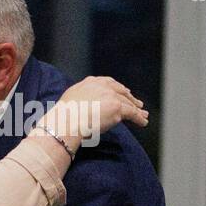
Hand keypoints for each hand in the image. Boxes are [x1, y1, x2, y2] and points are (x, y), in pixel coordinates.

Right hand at [33, 76, 147, 153]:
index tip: (122, 92)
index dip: (116, 88)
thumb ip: (78, 100)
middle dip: (128, 97)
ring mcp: (110, 96)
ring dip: (136, 109)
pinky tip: (143, 122)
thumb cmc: (62, 118)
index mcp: (89, 83)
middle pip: (120, 91)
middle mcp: (101, 86)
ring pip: (127, 102)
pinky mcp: (117, 107)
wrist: (65, 122)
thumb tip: (80, 108)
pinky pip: (132, 113)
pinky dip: (138, 118)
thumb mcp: (69, 102)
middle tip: (136, 103)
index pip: (107, 83)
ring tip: (142, 114)